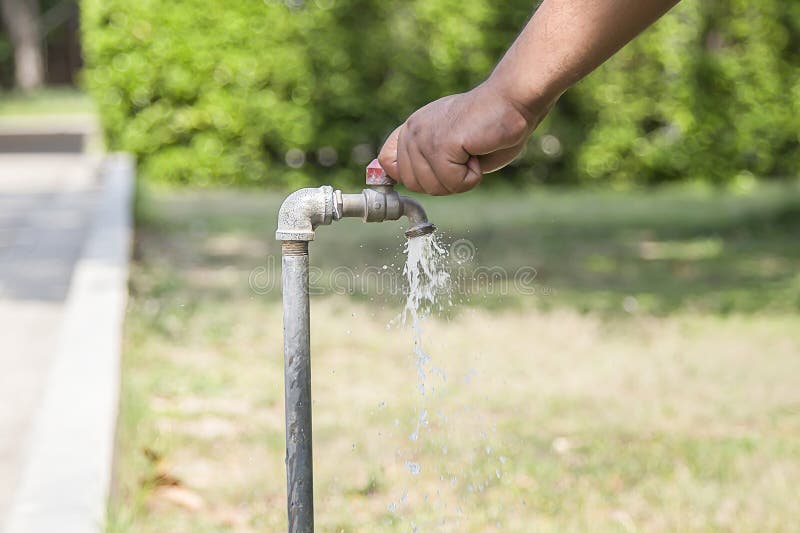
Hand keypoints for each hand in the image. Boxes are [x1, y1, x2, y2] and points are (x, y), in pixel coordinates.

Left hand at [378, 80, 552, 194]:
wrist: (513, 102)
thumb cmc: (490, 126)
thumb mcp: (451, 147)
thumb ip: (428, 162)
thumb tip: (408, 183)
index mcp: (413, 128)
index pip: (387, 162)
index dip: (406, 177)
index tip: (431, 175)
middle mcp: (413, 130)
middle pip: (413, 184)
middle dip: (443, 182)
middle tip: (465, 161)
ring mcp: (424, 136)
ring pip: (433, 187)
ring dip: (460, 180)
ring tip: (473, 153)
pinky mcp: (440, 143)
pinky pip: (452, 182)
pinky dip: (471, 177)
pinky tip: (478, 153)